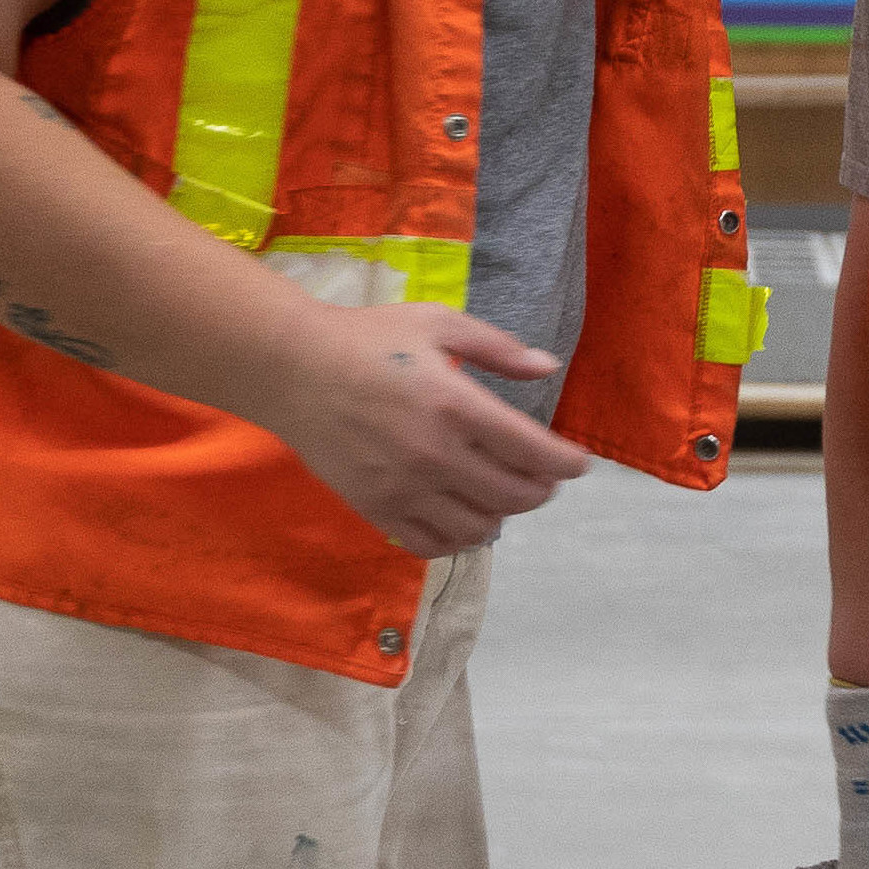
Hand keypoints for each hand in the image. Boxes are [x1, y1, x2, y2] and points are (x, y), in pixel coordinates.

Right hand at [265, 301, 591, 556]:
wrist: (291, 370)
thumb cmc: (367, 339)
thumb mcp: (437, 323)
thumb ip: (497, 347)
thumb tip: (548, 367)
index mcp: (455, 404)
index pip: (533, 452)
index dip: (566, 464)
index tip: (577, 464)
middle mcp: (434, 454)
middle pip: (515, 496)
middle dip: (541, 490)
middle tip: (542, 478)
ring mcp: (404, 488)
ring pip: (479, 528)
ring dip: (502, 515)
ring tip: (500, 495)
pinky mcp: (377, 509)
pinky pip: (432, 545)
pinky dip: (458, 538)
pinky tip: (463, 517)